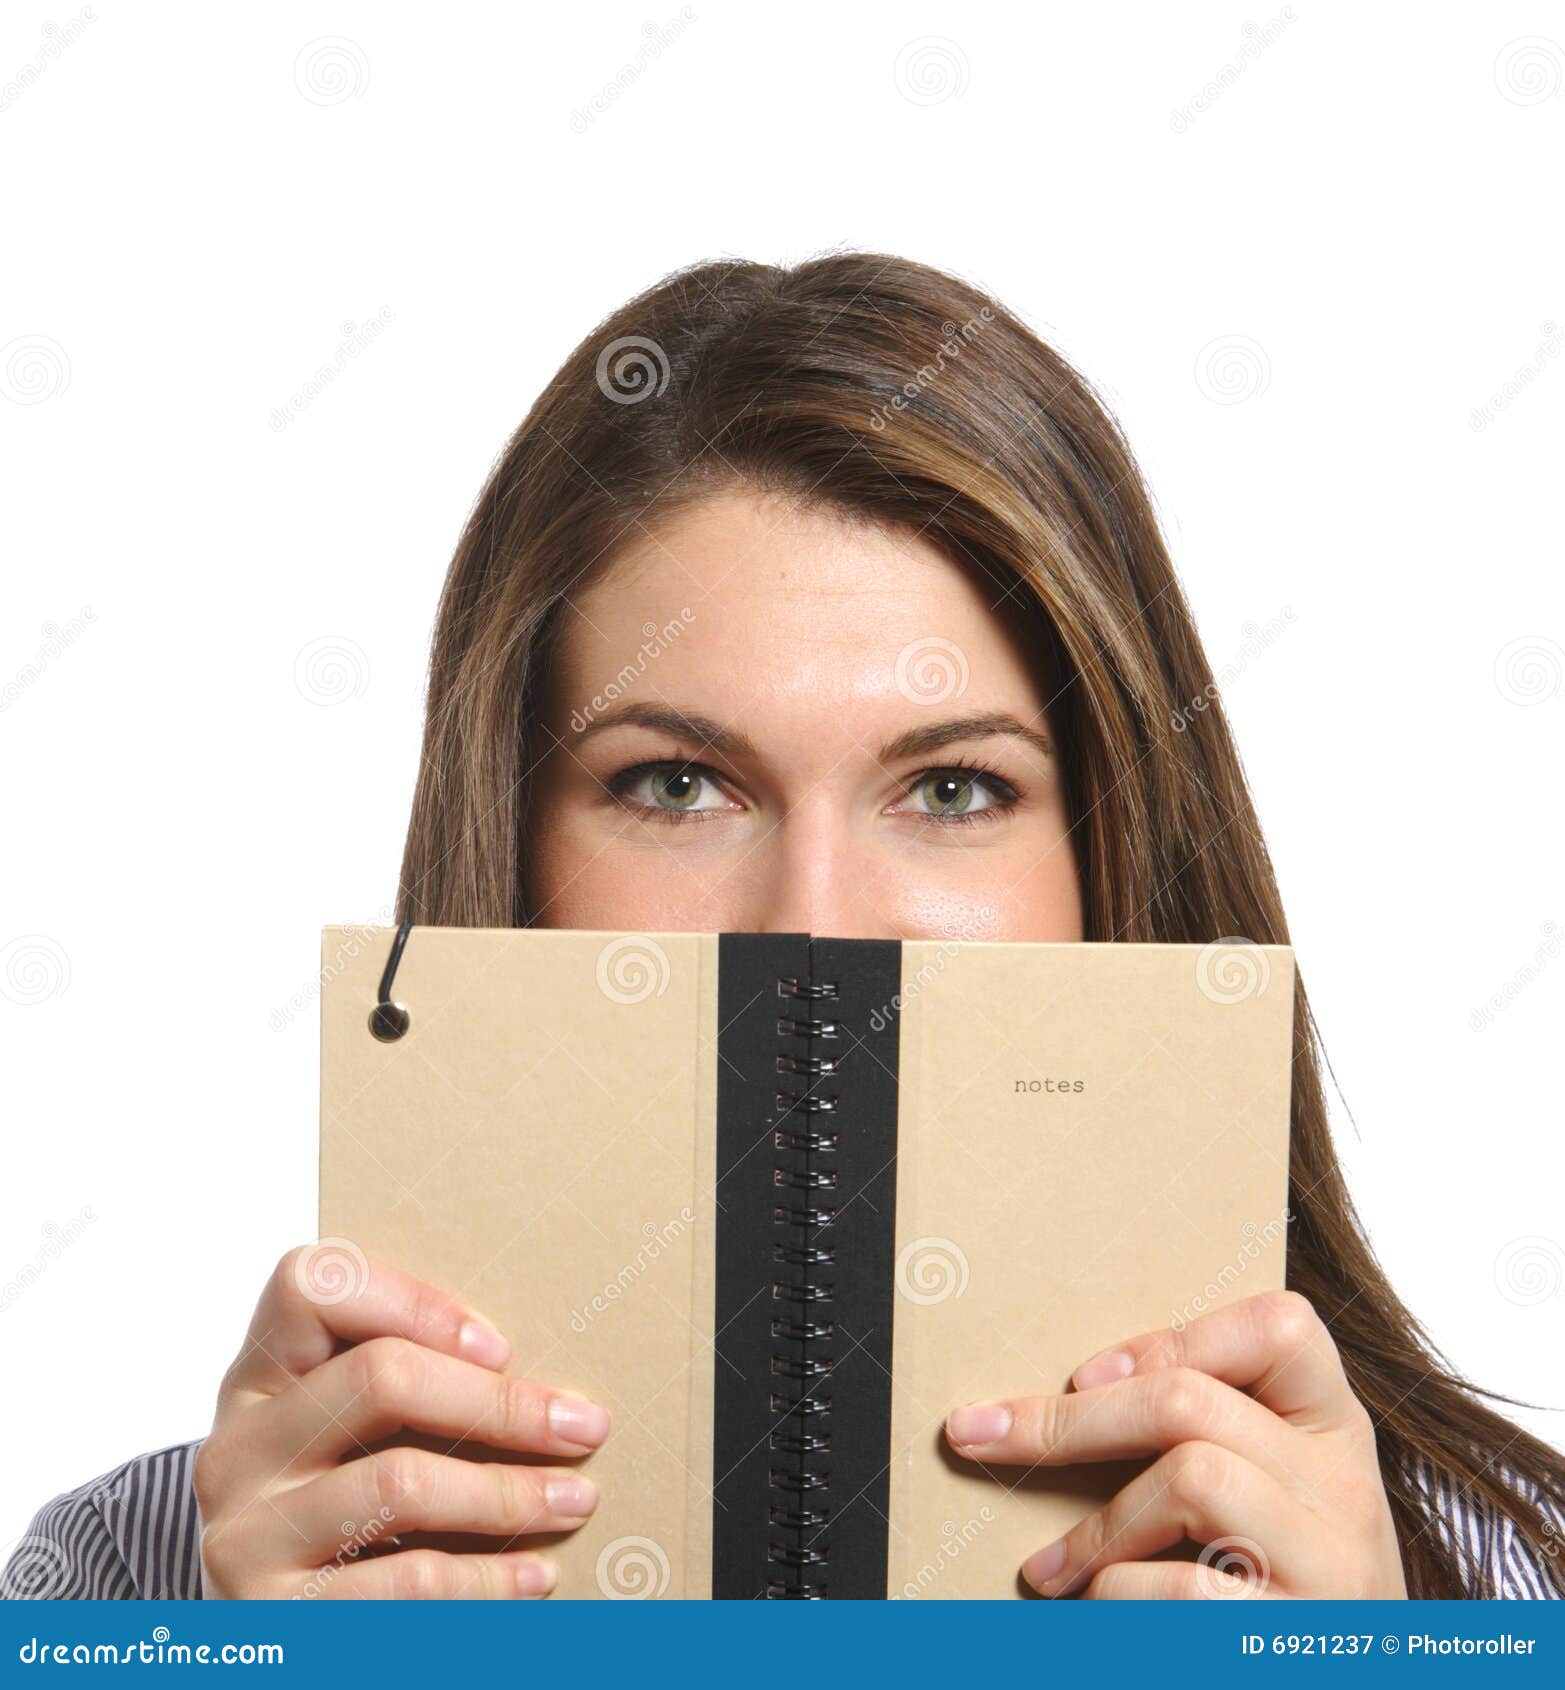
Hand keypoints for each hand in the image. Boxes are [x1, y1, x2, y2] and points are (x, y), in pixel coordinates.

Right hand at [193, 1246, 610, 1598]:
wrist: (259, 1643)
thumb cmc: (329, 1509)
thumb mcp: (342, 1435)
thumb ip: (403, 1387)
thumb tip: (544, 1383)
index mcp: (258, 1377)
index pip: (310, 1285)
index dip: (413, 1302)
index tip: (501, 1348)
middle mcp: (239, 1447)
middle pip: (381, 1377)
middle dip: (500, 1403)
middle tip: (582, 1427)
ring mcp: (246, 1534)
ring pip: (400, 1482)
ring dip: (509, 1491)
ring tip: (576, 1499)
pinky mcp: (275, 1617)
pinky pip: (405, 1581)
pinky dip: (487, 1578)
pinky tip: (536, 1574)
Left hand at [944, 1289, 1406, 1598]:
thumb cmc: (1277, 1593)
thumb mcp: (1269, 1497)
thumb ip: (1209, 1436)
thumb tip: (1054, 1402)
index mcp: (1335, 1430)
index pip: (1279, 1326)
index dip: (1170, 1339)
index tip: (1082, 1376)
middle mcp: (1347, 1489)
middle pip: (1190, 1401)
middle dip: (1068, 1421)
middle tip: (979, 1435)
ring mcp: (1333, 1565)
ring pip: (1192, 1477)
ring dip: (1097, 1528)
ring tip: (1051, 1573)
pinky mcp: (1295, 1639)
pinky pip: (1183, 1586)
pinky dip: (1119, 1597)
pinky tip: (1102, 1616)